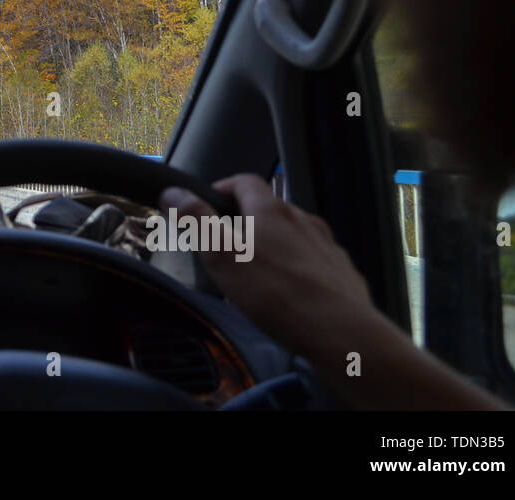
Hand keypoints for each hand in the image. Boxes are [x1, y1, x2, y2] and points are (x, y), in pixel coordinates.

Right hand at [159, 174, 372, 354]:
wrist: (341, 333)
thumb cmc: (279, 294)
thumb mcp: (222, 255)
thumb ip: (196, 221)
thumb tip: (173, 193)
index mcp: (271, 211)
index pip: (244, 182)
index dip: (222, 188)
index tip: (208, 202)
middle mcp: (303, 221)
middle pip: (269, 209)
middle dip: (247, 221)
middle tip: (228, 244)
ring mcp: (326, 246)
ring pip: (294, 236)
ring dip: (274, 245)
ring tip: (258, 272)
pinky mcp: (341, 273)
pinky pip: (314, 262)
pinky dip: (298, 269)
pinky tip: (289, 292)